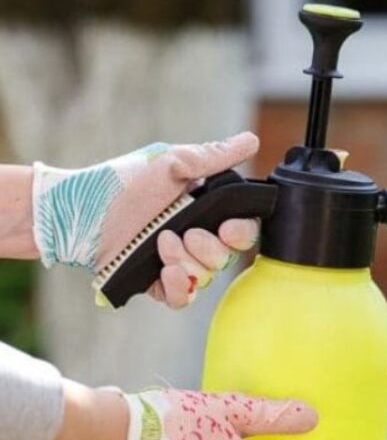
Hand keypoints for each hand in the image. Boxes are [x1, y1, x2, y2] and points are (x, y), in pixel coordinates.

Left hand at [31, 132, 261, 307]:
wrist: (80, 211)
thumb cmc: (125, 182)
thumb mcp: (173, 162)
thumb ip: (215, 156)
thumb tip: (252, 140)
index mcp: (206, 211)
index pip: (243, 230)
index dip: (242, 233)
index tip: (228, 228)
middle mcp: (196, 238)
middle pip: (228, 257)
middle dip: (211, 248)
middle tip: (187, 233)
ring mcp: (178, 262)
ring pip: (206, 277)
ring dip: (187, 261)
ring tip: (161, 244)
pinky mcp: (157, 283)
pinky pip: (182, 299)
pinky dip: (179, 289)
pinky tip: (167, 271)